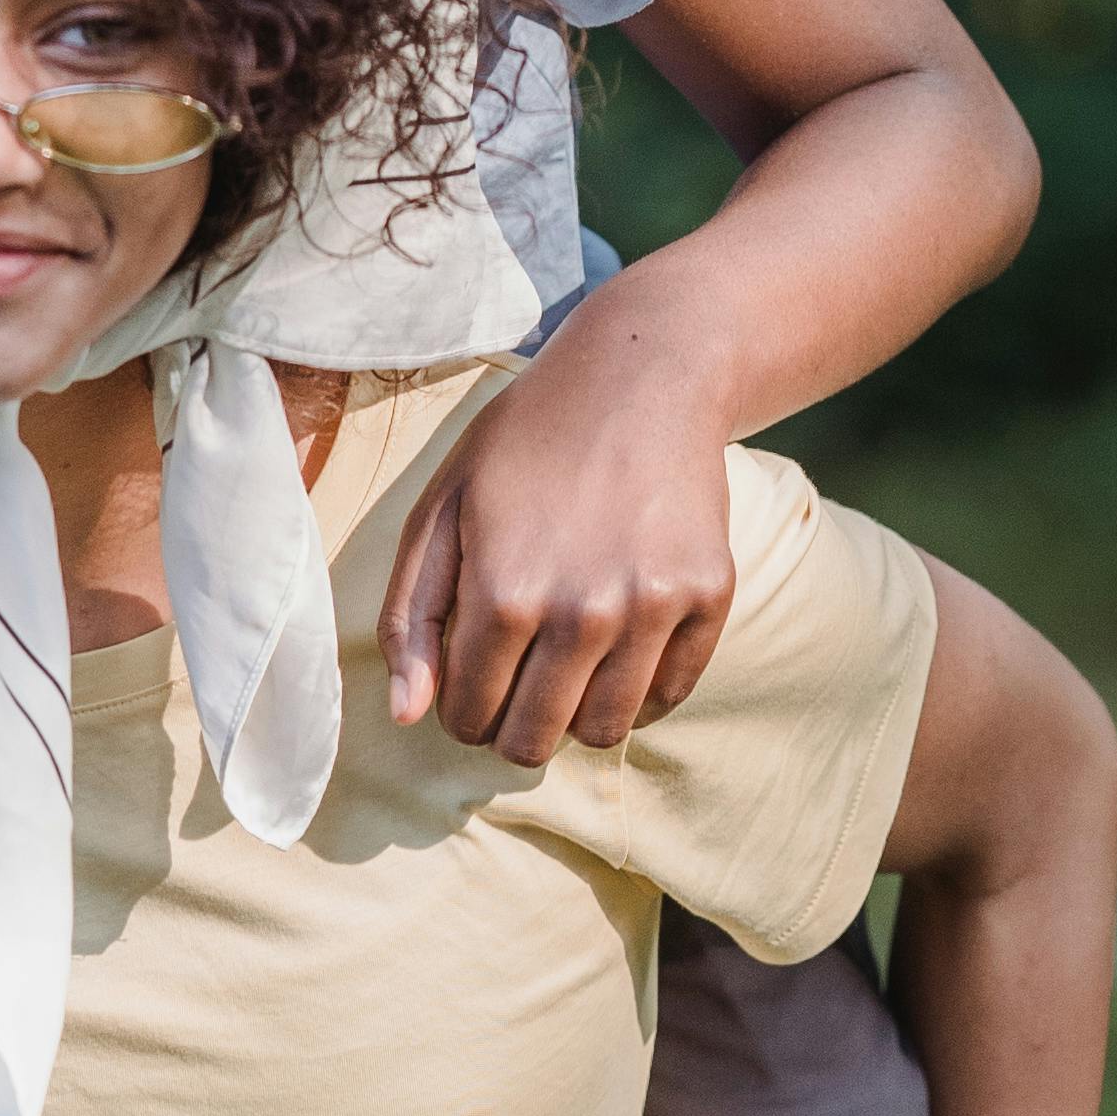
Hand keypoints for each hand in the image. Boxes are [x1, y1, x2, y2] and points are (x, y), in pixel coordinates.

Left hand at [381, 280, 739, 762]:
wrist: (642, 376)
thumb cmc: (524, 442)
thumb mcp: (439, 511)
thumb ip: (410, 617)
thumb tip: (407, 716)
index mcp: (503, 593)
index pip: (468, 715)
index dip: (461, 710)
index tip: (471, 682)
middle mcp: (582, 612)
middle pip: (533, 739)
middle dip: (511, 728)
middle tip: (517, 688)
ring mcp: (653, 607)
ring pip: (603, 732)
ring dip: (575, 719)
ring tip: (567, 673)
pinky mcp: (709, 596)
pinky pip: (669, 697)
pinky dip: (640, 694)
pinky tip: (619, 651)